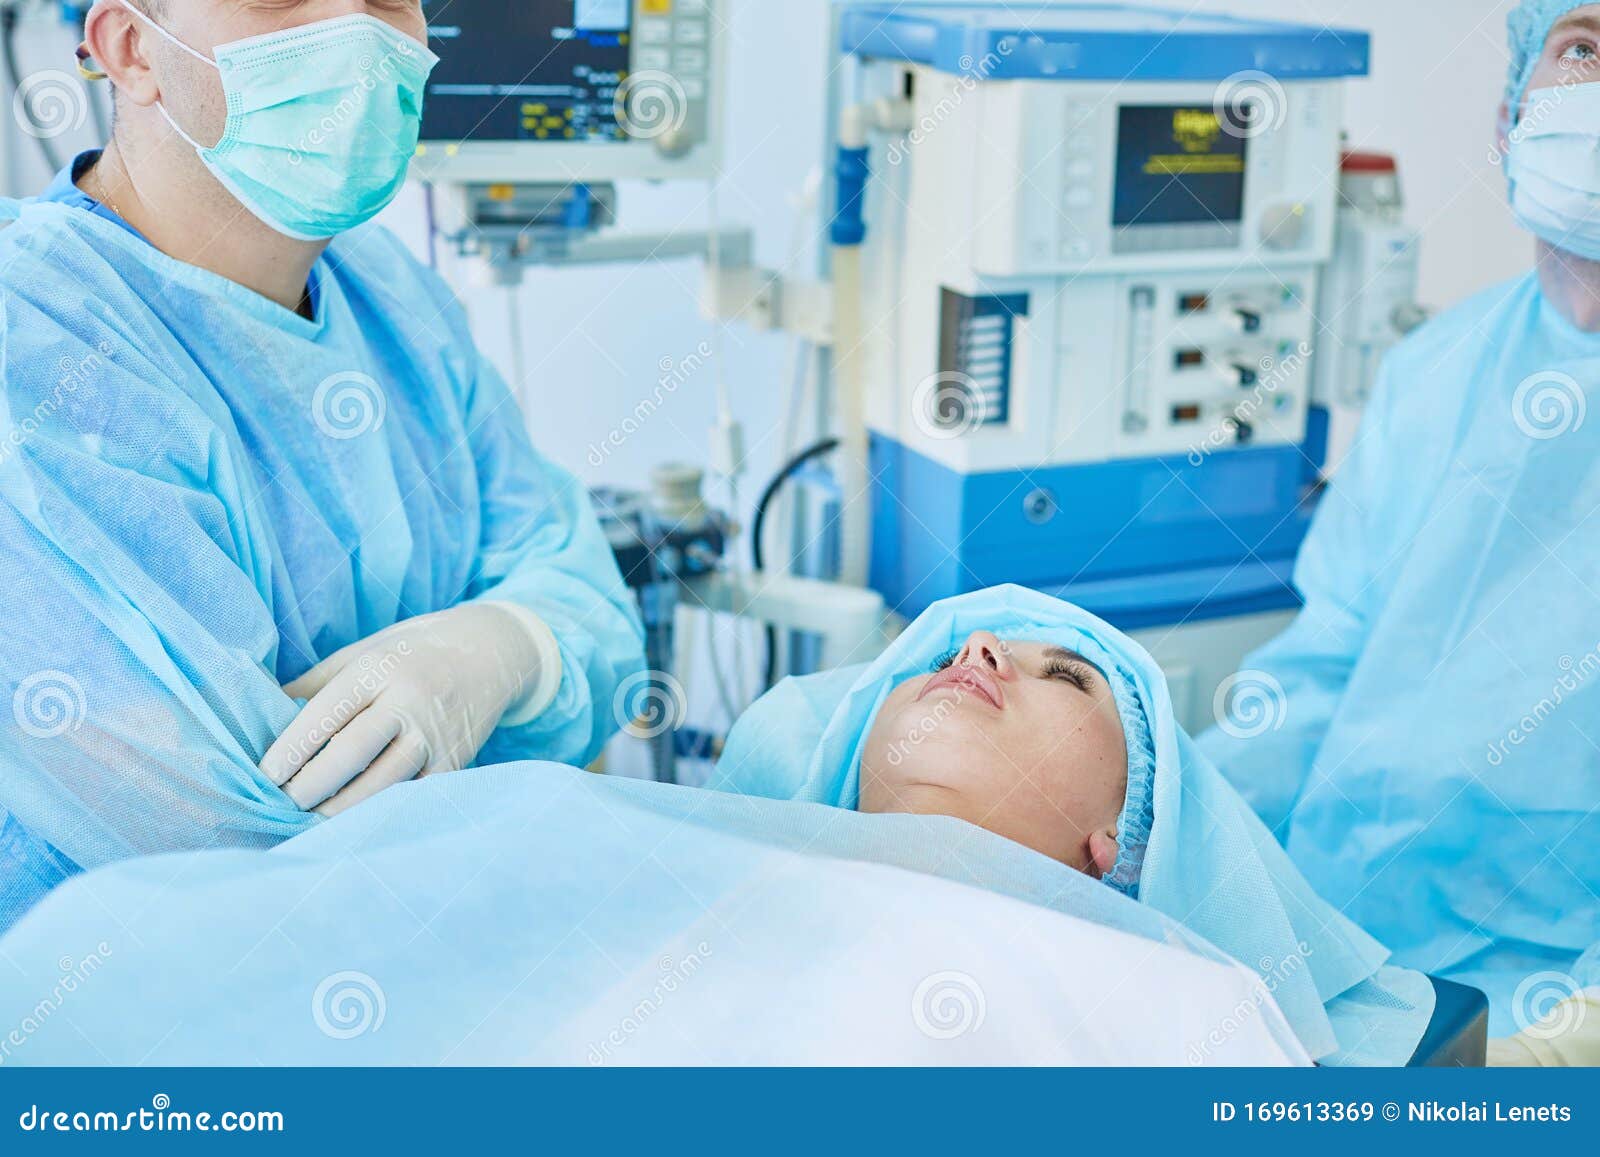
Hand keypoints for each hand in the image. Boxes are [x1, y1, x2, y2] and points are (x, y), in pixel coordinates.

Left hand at [262, 602, 555, 816]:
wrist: (493, 651)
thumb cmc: (413, 651)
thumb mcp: (364, 651)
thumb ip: (317, 683)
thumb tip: (263, 717)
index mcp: (379, 668)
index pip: (326, 713)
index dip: (291, 749)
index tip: (264, 775)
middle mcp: (409, 699)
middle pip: (352, 752)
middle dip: (311, 785)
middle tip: (281, 804)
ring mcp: (437, 732)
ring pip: (384, 781)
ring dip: (343, 807)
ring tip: (310, 820)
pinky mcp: (457, 759)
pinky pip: (415, 793)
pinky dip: (384, 810)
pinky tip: (357, 822)